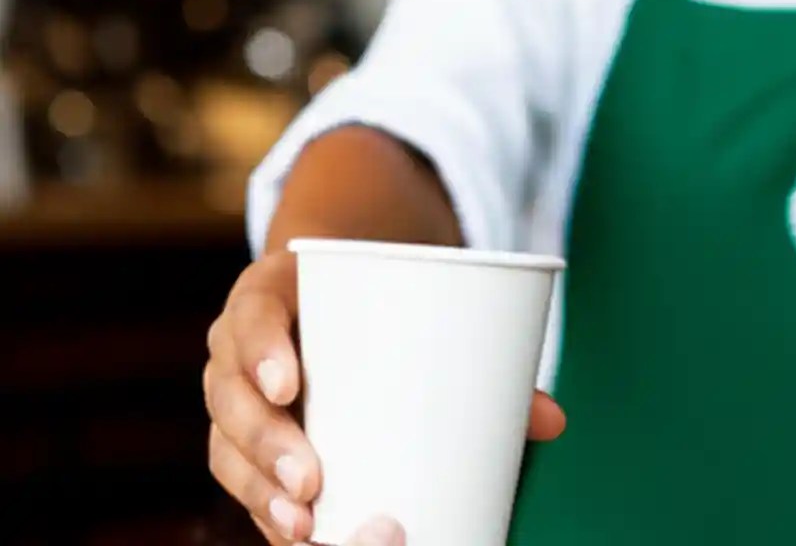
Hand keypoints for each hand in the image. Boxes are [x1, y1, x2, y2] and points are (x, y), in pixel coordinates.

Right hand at [204, 250, 567, 544]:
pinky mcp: (246, 439)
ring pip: (225, 446)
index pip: (251, 315)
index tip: (290, 383)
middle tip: (312, 479)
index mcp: (273, 294)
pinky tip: (291, 535)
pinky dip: (261, 510)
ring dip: (259, 489)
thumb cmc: (381, 301)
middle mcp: (239, 347)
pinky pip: (239, 478)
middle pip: (228, 394)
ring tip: (304, 522)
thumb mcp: (412, 305)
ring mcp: (237, 396)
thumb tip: (552, 421)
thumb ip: (479, 358)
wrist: (334, 291)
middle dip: (264, 442)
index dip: (259, 348)